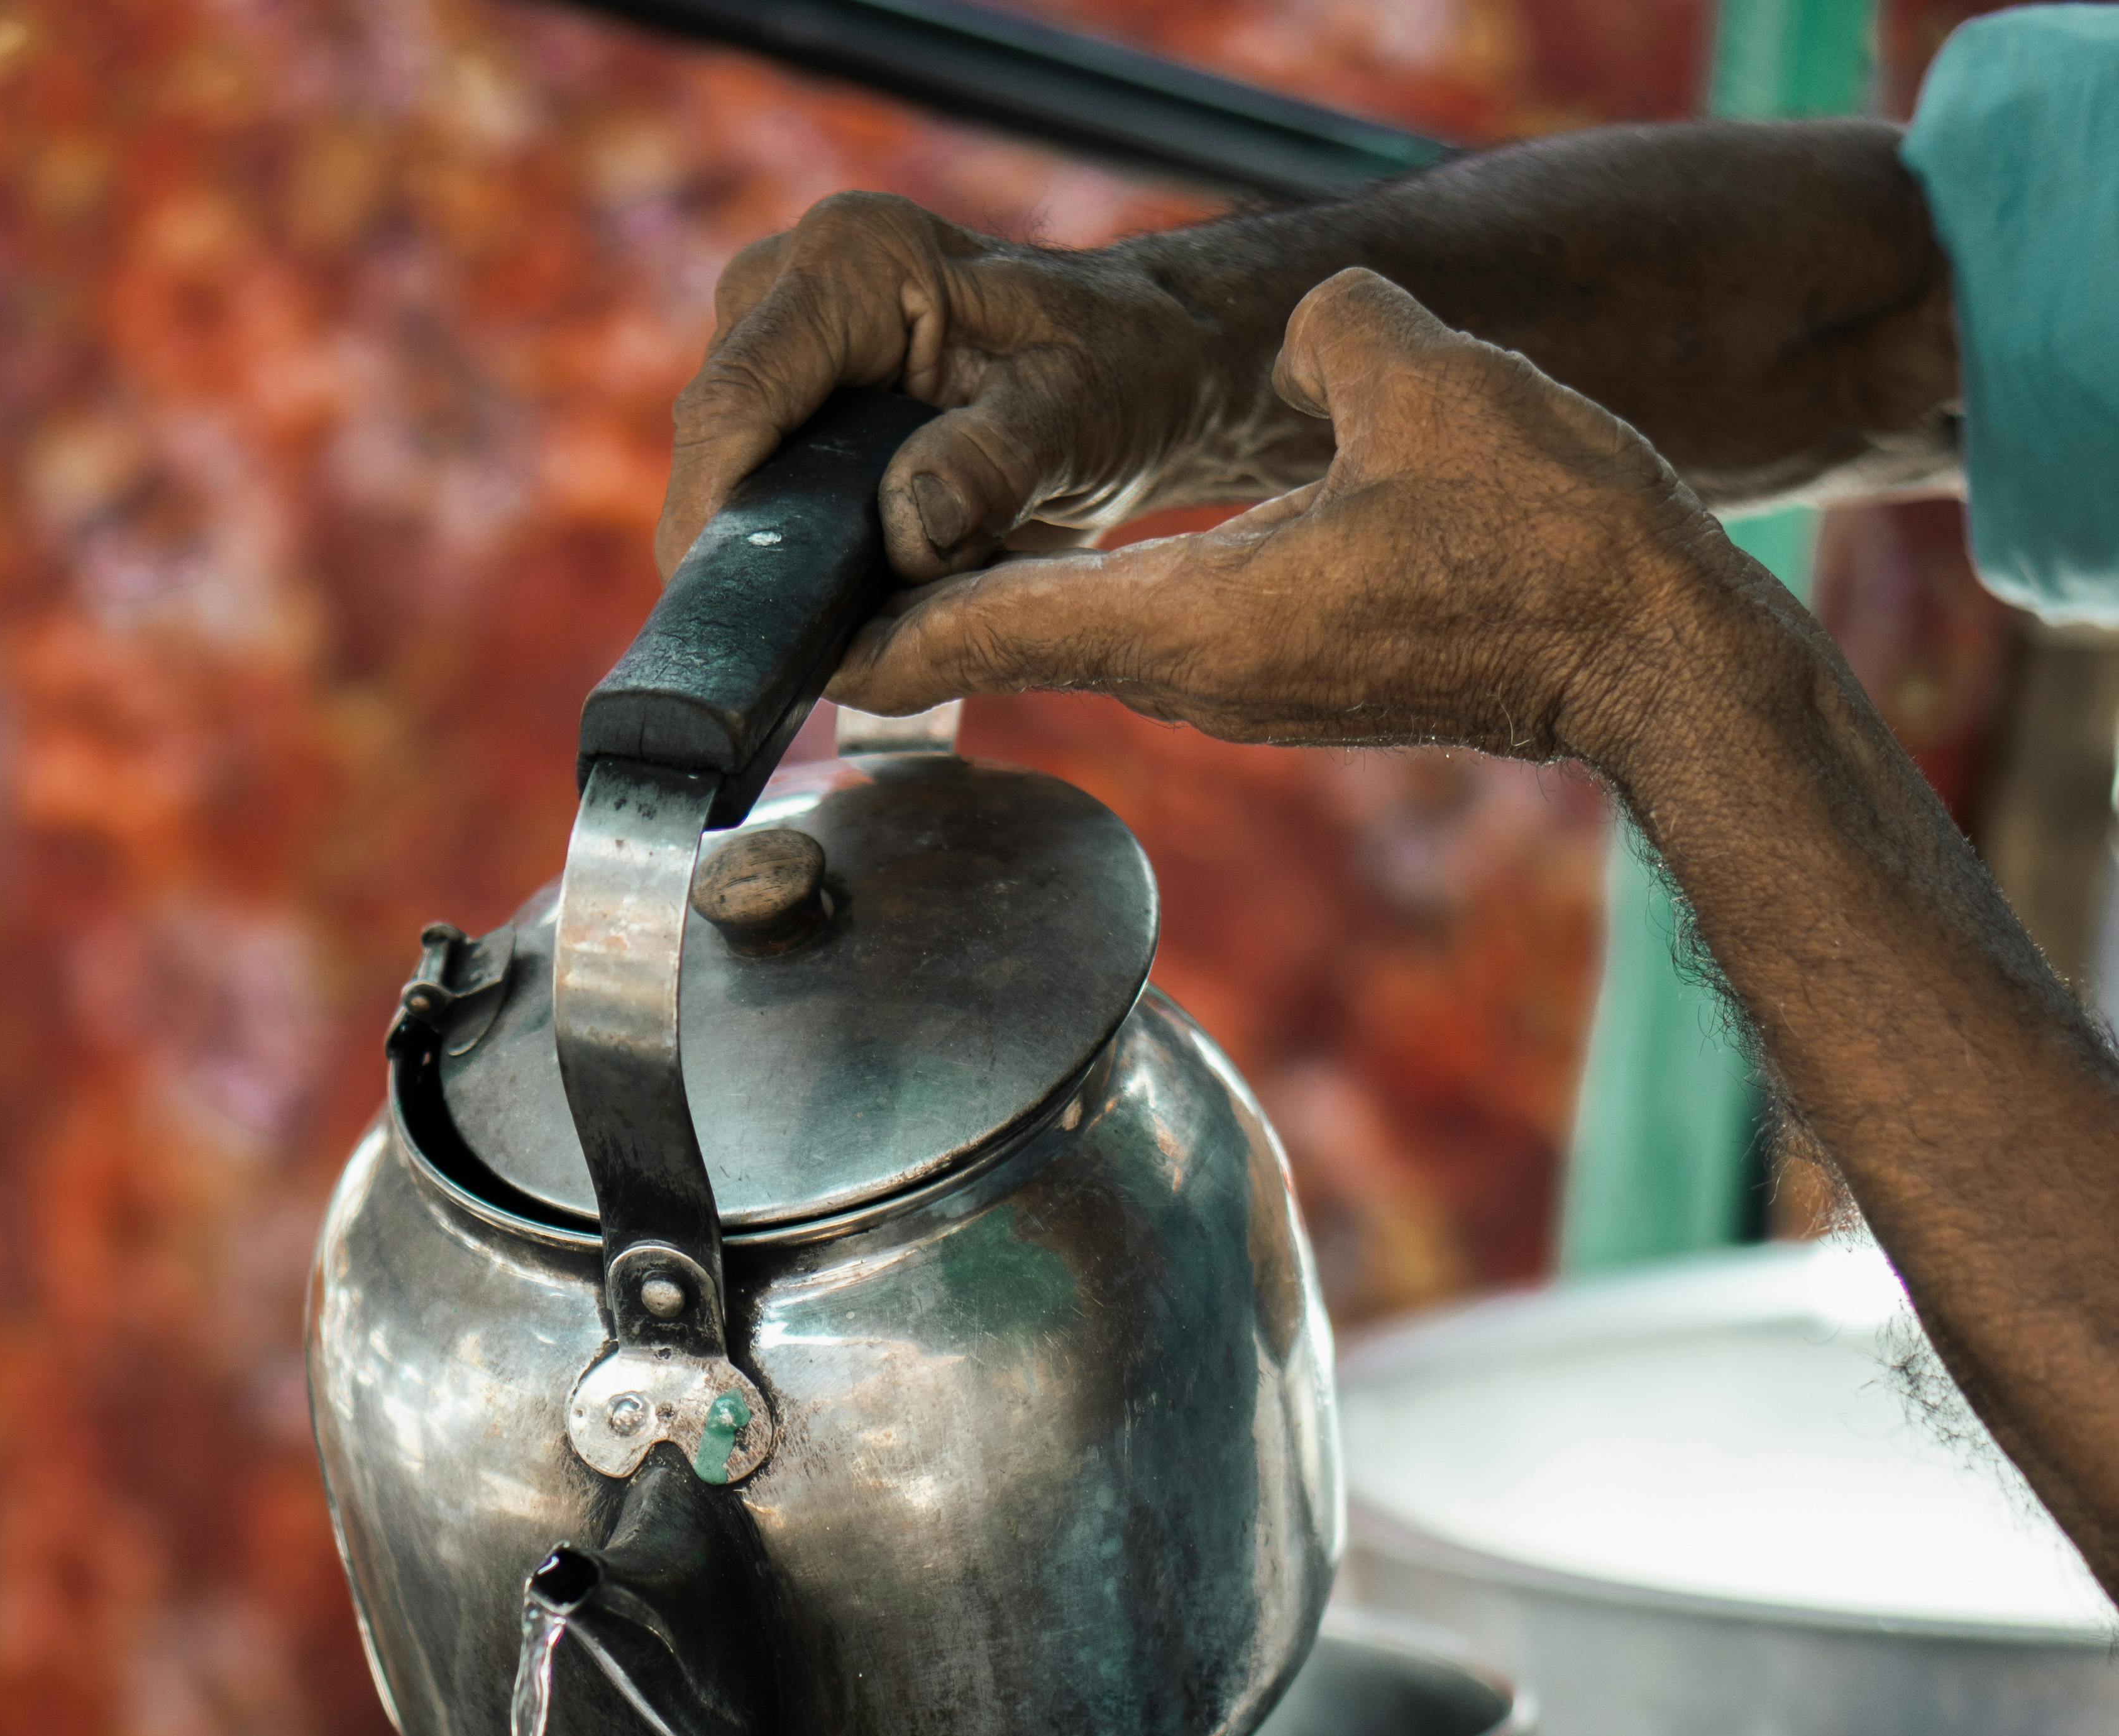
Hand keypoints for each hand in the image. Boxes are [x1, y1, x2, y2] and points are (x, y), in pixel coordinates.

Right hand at [657, 192, 1309, 583]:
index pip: (736, 399)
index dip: (717, 516)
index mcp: (856, 262)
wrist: (1138, 364)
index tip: (732, 617)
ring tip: (825, 619)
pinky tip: (831, 589)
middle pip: (714, 436)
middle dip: (739, 543)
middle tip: (792, 645)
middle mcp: (794, 282)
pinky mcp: (785, 388)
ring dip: (764, 548)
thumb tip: (910, 528)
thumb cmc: (1118, 371)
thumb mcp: (1077, 415)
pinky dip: (785, 541)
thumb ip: (995, 463)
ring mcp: (778, 334)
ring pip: (726, 467)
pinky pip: (753, 479)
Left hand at [830, 270, 1729, 775]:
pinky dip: (1091, 618)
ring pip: (1094, 644)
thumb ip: (1337, 340)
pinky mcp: (1295, 684)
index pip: (1004, 628)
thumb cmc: (1549, 536)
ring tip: (915, 584)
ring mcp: (1251, 692)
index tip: (808, 645)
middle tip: (826, 601)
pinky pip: (1162, 644)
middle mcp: (1206, 676)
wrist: (1643, 649)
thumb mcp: (1428, 390)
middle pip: (1028, 644)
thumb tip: (1312, 327)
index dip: (896, 633)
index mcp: (1203, 622)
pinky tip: (1061, 589)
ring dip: (1005, 620)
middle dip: (925, 624)